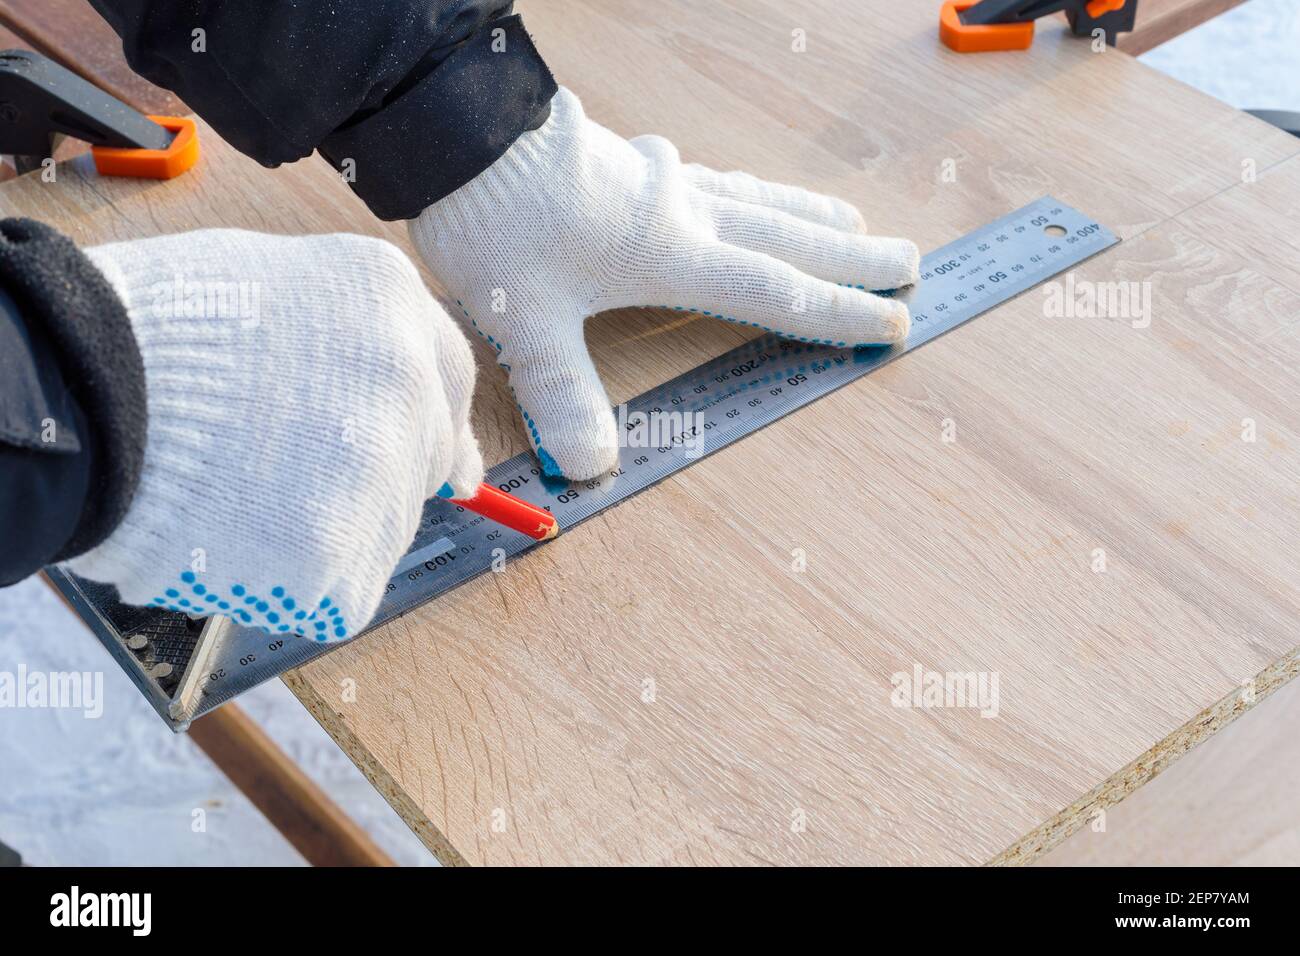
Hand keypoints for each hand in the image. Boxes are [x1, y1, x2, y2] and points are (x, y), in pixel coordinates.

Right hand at [64, 230, 482, 639]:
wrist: (68, 394)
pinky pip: (342, 588)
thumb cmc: (151, 333)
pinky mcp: (336, 555)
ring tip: (244, 496)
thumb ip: (358, 344)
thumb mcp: (269, 288)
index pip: (449, 382)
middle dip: (373, 476)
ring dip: (332, 528)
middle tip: (292, 478)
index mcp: (388, 300)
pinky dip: (300, 583)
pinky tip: (243, 541)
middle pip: (424, 460)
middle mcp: (404, 378)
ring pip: (385, 529)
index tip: (433, 459)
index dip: (432, 423)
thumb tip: (444, 441)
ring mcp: (375, 469)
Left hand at [409, 87, 918, 480]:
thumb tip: (591, 464)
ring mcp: (660, 181)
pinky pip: (715, 180)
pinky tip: (739, 189)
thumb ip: (564, 395)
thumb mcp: (525, 324)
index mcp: (673, 254)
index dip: (838, 315)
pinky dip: (750, 191)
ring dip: (810, 216)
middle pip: (787, 237)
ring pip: (757, 198)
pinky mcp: (632, 165)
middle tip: (910, 263)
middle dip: (853, 258)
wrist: (456, 132)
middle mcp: (681, 213)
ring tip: (852, 224)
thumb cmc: (494, 222)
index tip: (893, 323)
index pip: (777, 292)